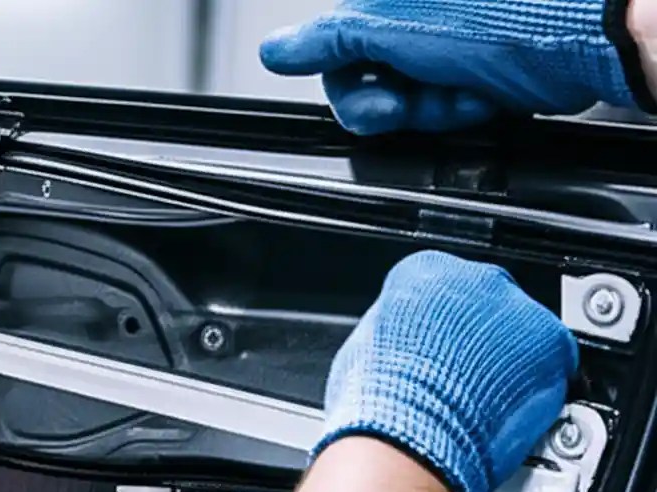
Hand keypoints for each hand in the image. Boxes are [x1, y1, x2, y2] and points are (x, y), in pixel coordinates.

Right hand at [259, 0, 641, 134]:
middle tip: (415, 102)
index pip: (333, 51)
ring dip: (434, 109)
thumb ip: (326, 41)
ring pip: (408, 100)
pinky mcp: (479, 69)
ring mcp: (448, 42)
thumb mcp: (392, 28)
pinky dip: (463, 111)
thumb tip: (273, 51)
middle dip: (397, 102)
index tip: (378, 96)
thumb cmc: (504, 16)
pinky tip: (485, 98)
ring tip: (466, 93)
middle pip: (368, 80)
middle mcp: (415, 12)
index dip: (351, 84)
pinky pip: (446, 107)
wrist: (586, 40)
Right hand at [316, 251, 577, 491]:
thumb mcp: (368, 351)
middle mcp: (473, 278)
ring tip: (491, 403)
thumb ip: (397, 333)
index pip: (441, 284)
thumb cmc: (380, 402)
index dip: (443, 322)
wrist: (410, 438)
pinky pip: (555, 362)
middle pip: (489, 301)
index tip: (442, 346)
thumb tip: (401, 344)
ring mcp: (516, 309)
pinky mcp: (551, 343)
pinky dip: (539, 387)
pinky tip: (512, 412)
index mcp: (423, 271)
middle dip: (484, 338)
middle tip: (470, 376)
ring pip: (525, 331)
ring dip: (513, 363)